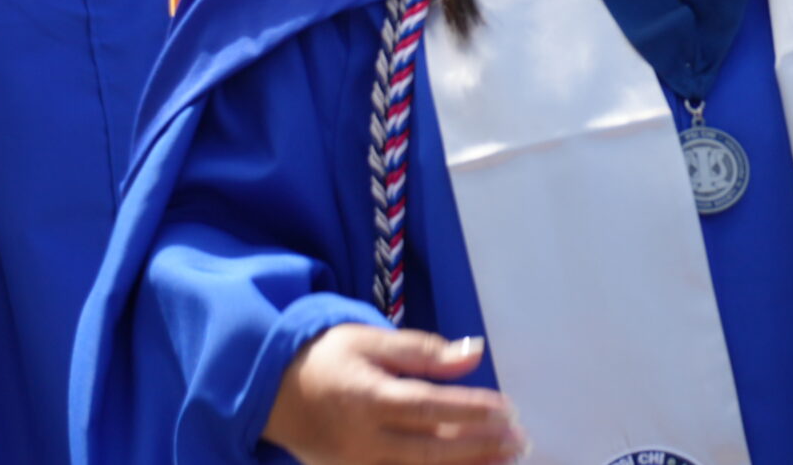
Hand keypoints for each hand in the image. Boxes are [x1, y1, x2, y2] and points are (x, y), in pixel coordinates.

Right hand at [263, 325, 524, 464]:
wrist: (273, 392)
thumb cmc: (328, 358)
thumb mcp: (371, 340)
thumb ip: (423, 351)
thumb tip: (473, 352)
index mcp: (368, 398)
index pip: (429, 407)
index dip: (471, 410)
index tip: (508, 408)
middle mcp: (364, 441)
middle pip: (431, 451)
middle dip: (480, 447)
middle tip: (520, 440)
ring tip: (507, 460)